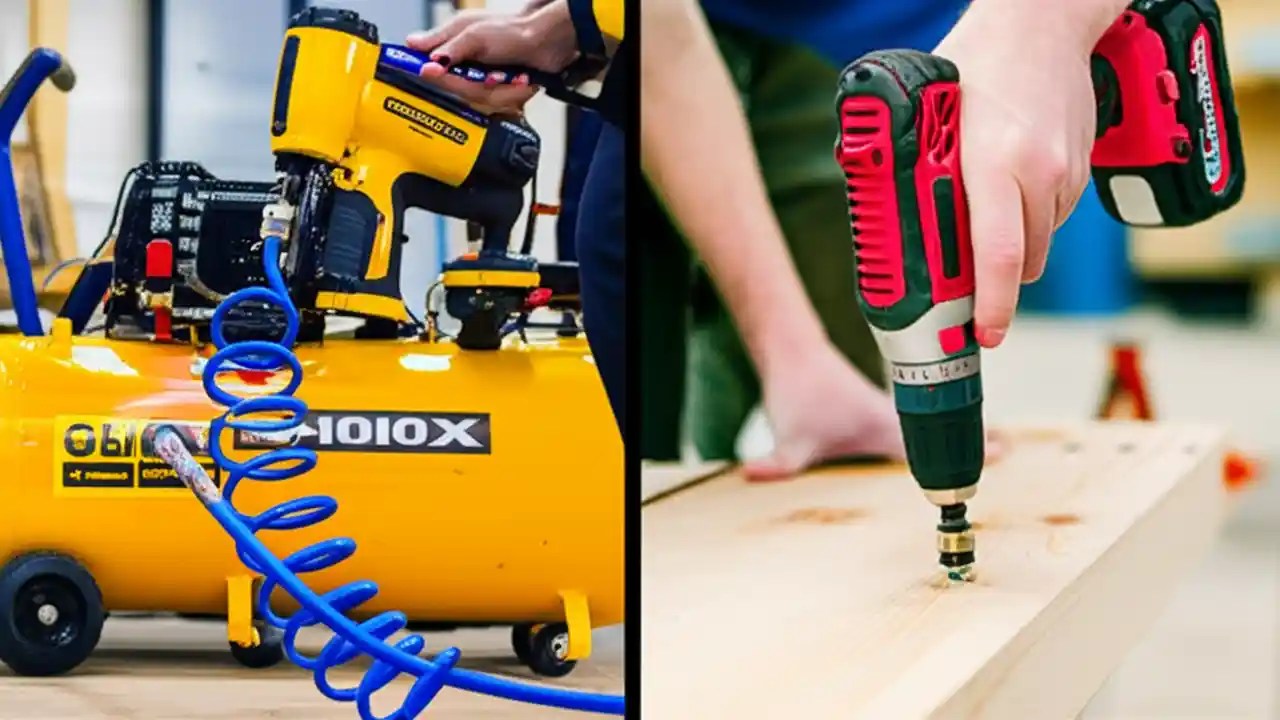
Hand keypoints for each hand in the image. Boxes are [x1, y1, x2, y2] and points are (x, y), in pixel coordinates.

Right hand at [406, 3, 578, 112]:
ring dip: (499, 89)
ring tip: (512, 77)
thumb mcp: (475, 36)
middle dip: (477, 84)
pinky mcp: (498, 87)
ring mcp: (481, 75)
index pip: (427, 61)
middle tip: (494, 76)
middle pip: (456, 87)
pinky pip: (496, 101)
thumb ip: (448, 49)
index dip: (427, 71)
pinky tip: (518, 82)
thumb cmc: (514, 31)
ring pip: (478, 97)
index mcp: (453, 40)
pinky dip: (510, 92)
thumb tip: (422, 59)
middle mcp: (465, 60)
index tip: (426, 75)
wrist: (548, 43)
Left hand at [743, 344, 1006, 480]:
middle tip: (1015, 449)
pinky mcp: (892, 396)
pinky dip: (949, 416)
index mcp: (885, 427)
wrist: (794, 355)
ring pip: (943, 413)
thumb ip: (778, 462)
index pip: (935, 442)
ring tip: (1007, 443)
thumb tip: (754, 473)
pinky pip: (930, 407)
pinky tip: (968, 429)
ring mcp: (898, 403)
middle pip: (950, 427)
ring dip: (970, 425)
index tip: (1005, 451)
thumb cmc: (799, 395)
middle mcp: (898, 415)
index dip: (970, 448)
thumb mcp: (791, 440)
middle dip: (982, 440)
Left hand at [934, 4, 1097, 347]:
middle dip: (994, 284)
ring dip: (1012, 247)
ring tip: (983, 218)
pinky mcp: (1083, 169)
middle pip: (1023, 264)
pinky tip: (1010, 187)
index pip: (997, 257)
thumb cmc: (980, 59)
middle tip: (965, 289)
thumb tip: (877, 204)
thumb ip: (908, 160)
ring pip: (1039, 242)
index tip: (982, 336)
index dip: (990, 308)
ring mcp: (1066, 173)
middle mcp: (1038, 174)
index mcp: (995, 163)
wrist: (1046, 20)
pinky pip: (1054, 215)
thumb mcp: (929, 110)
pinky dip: (1030, 217)